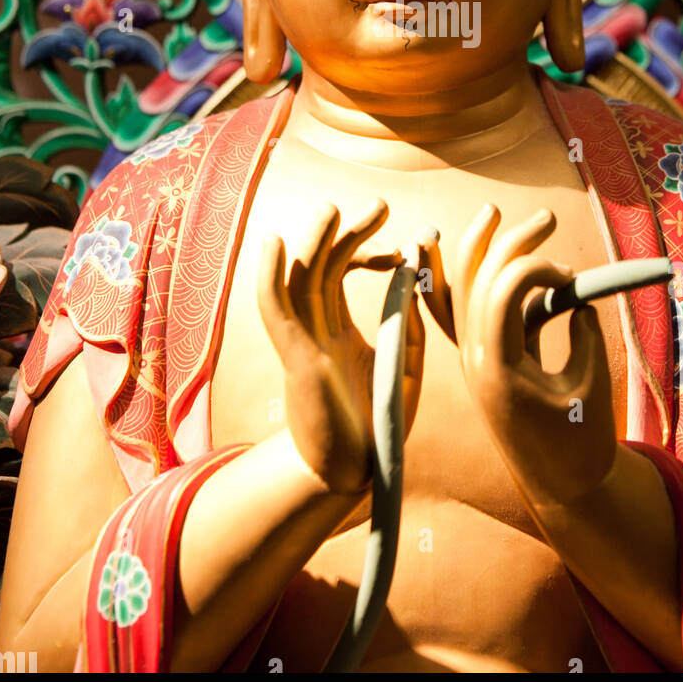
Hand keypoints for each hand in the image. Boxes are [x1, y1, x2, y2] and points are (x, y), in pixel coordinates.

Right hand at [258, 199, 424, 494]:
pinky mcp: (297, 358)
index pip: (344, 271)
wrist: (357, 476)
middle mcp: (318, 329)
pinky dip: (271, 276)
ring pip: (300, 277)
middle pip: (323, 263)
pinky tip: (277, 244)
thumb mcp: (404, 366)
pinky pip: (276, 310)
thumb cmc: (378, 427)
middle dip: (348, 231)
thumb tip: (411, 273)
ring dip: (314, 241)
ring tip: (333, 208)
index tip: (403, 248)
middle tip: (381, 204)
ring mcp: (304, 341)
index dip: (369, 249)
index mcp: (341, 331)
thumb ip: (408, 322)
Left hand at [426, 204, 616, 502]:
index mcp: (498, 371)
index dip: (535, 270)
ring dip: (477, 252)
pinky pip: (461, 315)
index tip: (571, 279)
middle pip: (479, 284)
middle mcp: (475, 363)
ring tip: (493, 214)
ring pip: (461, 294)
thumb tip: (572, 299)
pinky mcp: (481, 363)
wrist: (561, 491)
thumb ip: (582, 336)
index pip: (499, 294)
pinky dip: (458, 282)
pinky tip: (463, 252)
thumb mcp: (590, 386)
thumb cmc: (582, 445)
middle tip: (548, 217)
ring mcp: (473, 362)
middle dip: (511, 243)